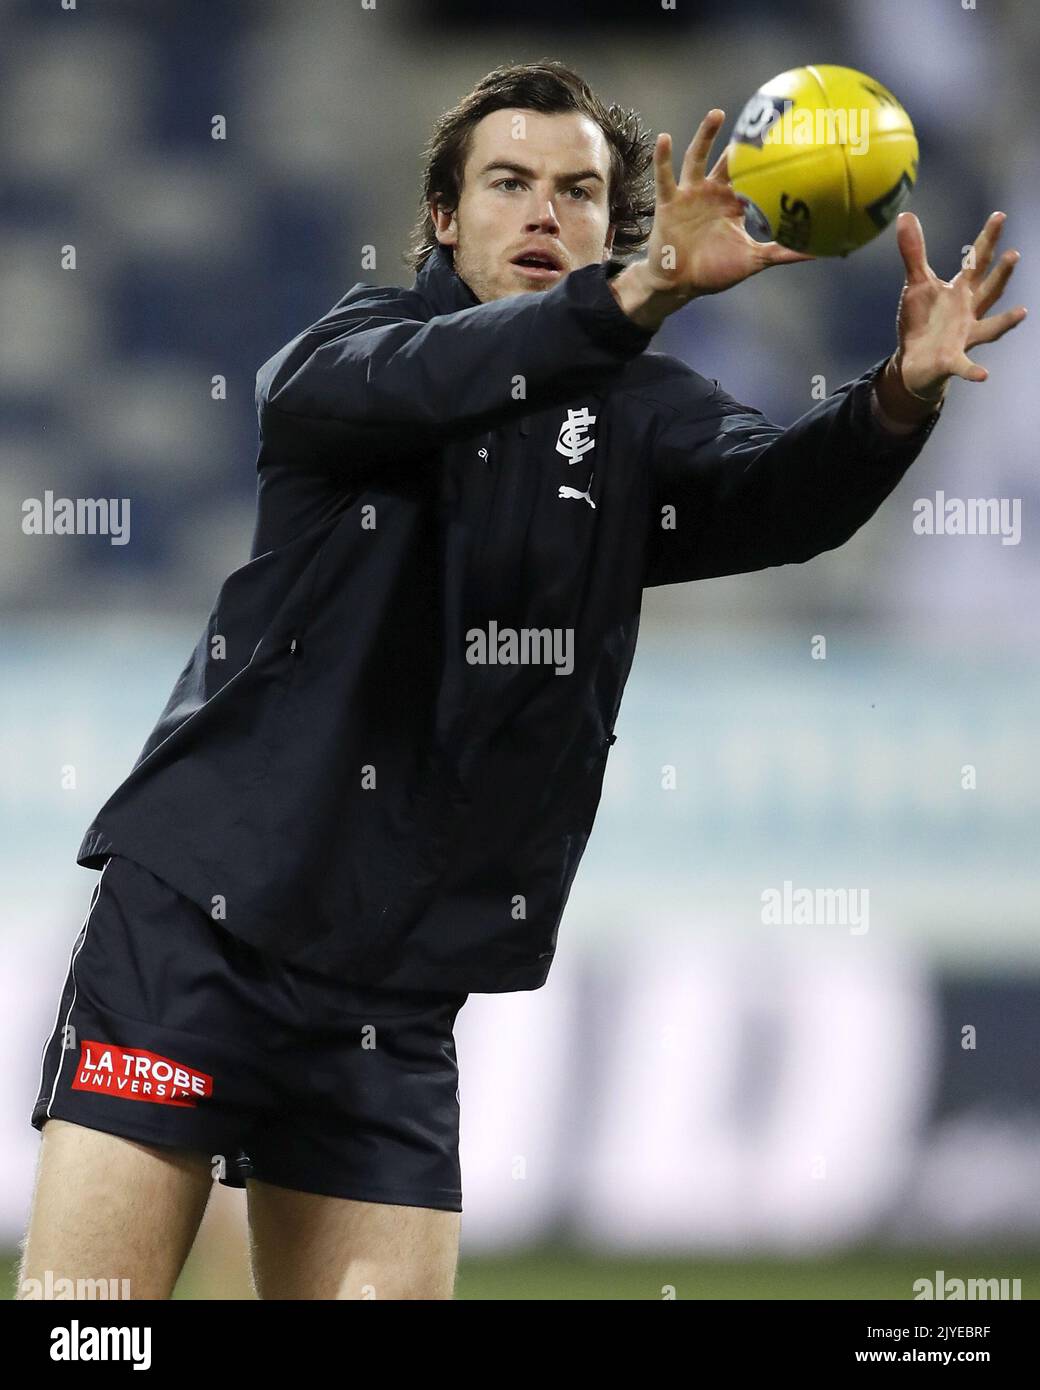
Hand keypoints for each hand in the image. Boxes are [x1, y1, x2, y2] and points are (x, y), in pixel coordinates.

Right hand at [642, 109, 815, 298]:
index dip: (767, 157)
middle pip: (728, 159)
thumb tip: (818, 251)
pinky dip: (662, 158)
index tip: (788, 136)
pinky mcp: (669, 201)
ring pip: (697, 158)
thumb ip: (782, 252)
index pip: (753, 175)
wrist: (679, 284)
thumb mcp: (753, 260)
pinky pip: (665, 177)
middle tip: (760, 116)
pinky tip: (665, 138)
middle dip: (742, 140)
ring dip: (705, 135)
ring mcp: (690, 194)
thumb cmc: (714, 271)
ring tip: (717, 113)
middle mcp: (713, 192)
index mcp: (734, 203)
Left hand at [891, 210, 1026, 399]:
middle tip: (1013, 254)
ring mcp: (964, 337)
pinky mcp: (952, 360)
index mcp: (961, 291)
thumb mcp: (916, 284)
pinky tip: (984, 375)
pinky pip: (965, 366)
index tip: (999, 215)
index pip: (977, 261)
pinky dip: (973, 371)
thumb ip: (913, 252)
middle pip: (989, 290)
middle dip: (1001, 274)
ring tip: (1021, 313)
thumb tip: (906, 215)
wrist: (914, 362)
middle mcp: (969, 312)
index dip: (988, 238)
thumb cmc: (922, 320)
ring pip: (989, 328)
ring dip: (1004, 321)